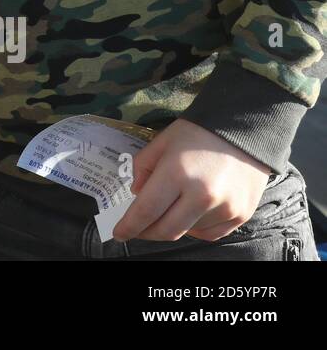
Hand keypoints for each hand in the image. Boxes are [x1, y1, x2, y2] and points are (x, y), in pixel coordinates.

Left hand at [113, 118, 271, 242]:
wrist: (245, 130)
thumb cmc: (197, 133)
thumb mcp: (161, 141)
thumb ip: (143, 167)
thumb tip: (137, 195)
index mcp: (176, 173)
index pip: (146, 210)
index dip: (130, 226)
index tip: (119, 234)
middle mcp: (202, 196)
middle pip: (166, 230)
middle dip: (146, 233)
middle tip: (137, 229)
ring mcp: (225, 208)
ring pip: (187, 232)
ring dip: (172, 225)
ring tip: (169, 208)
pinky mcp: (242, 215)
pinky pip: (210, 234)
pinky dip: (194, 229)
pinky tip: (189, 214)